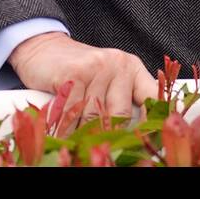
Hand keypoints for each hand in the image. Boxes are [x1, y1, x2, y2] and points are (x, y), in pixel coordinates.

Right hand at [9, 31, 153, 132]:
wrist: (44, 48)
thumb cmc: (77, 72)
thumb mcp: (106, 81)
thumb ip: (120, 101)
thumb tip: (129, 136)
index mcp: (132, 69)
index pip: (153, 95)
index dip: (155, 120)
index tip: (151, 138)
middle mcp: (119, 65)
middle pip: (121, 114)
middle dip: (109, 135)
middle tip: (102, 150)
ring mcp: (97, 67)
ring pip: (94, 117)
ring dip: (83, 135)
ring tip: (78, 144)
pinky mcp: (75, 73)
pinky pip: (73, 112)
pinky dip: (65, 129)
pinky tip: (62, 135)